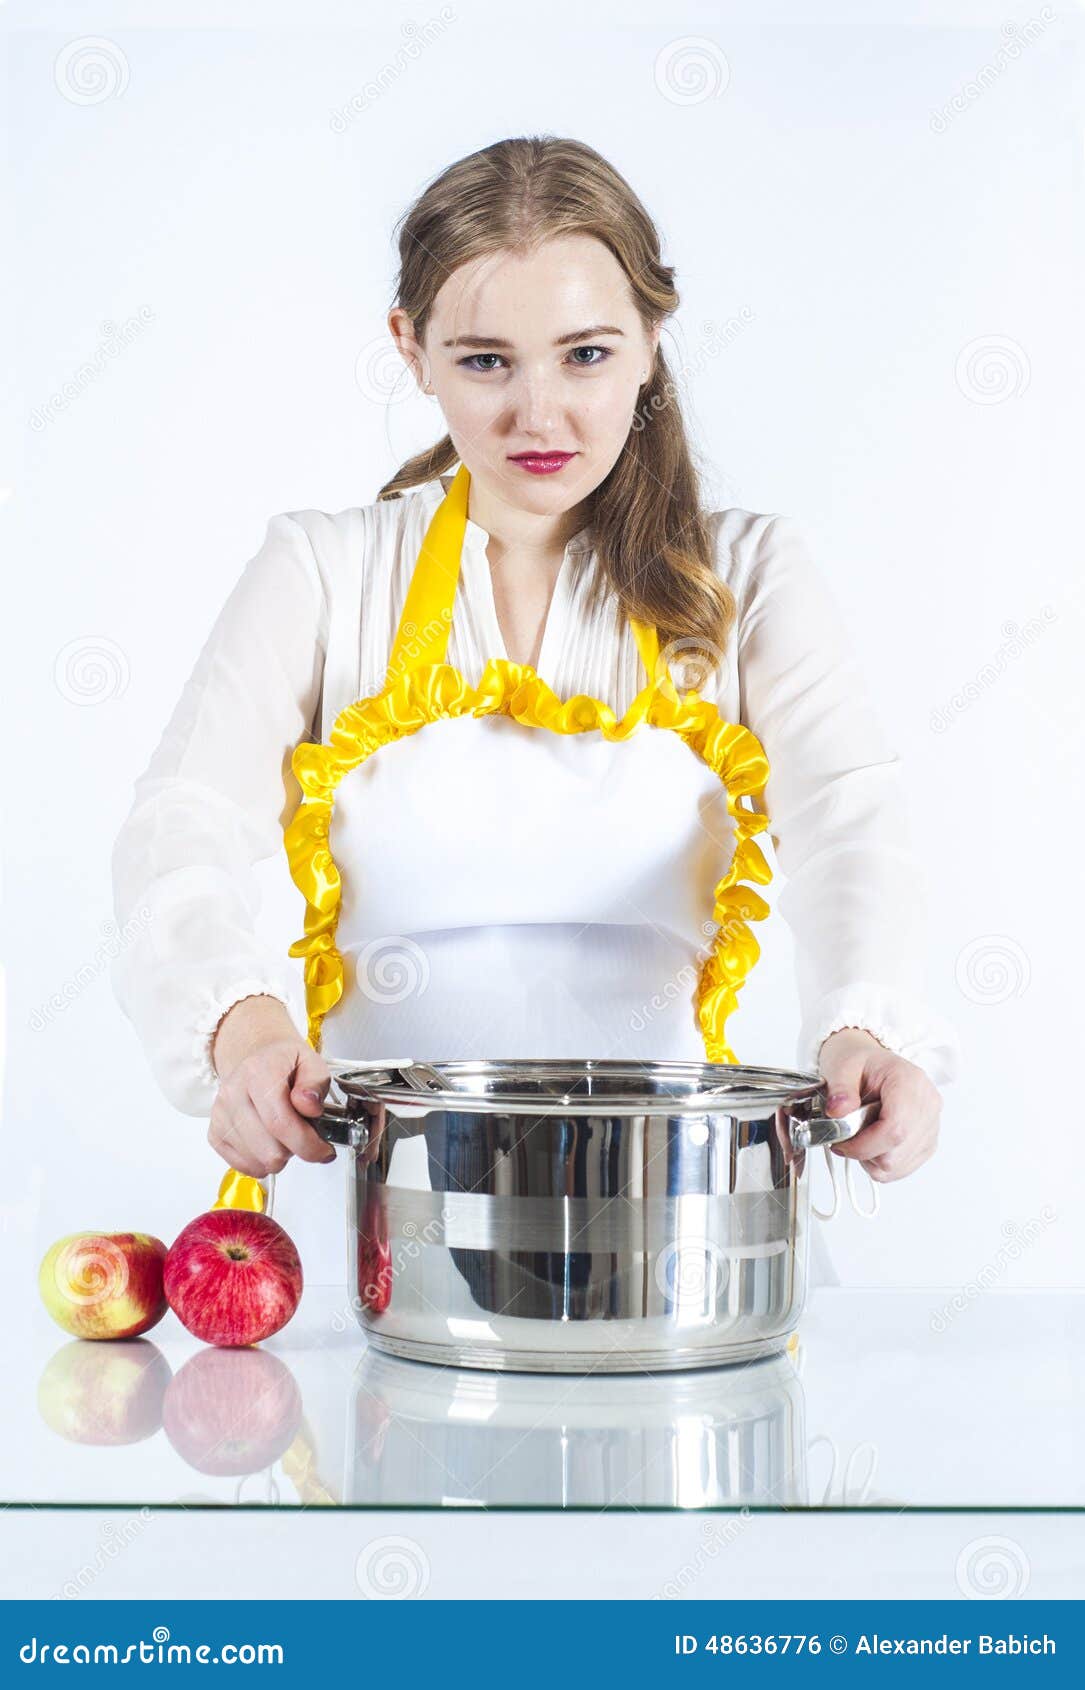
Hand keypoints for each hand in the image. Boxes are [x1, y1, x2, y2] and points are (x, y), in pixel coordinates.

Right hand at [209, 996, 335, 1177]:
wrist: (257, 1057)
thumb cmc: (286, 1064)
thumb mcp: (312, 1064)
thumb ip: (316, 1085)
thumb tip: (310, 1107)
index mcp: (258, 1072)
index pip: (280, 1123)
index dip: (307, 1145)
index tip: (324, 1150)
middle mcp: (233, 1093)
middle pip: (270, 1150)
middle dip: (296, 1150)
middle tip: (303, 1135)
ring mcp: (221, 1114)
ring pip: (258, 1162)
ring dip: (280, 1156)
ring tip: (285, 1135)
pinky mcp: (215, 1133)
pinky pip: (243, 1166)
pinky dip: (262, 1162)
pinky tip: (270, 1144)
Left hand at [817, 1027, 941, 1182]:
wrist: (873, 1063)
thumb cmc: (861, 1064)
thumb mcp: (842, 1066)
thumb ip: (840, 1089)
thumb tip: (837, 1110)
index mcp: (910, 1082)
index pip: (896, 1129)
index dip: (864, 1145)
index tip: (841, 1143)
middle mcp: (928, 1105)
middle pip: (897, 1153)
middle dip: (864, 1152)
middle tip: (847, 1136)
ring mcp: (931, 1126)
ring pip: (899, 1166)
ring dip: (872, 1159)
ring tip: (861, 1135)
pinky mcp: (928, 1143)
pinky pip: (903, 1169)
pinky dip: (882, 1164)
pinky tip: (874, 1143)